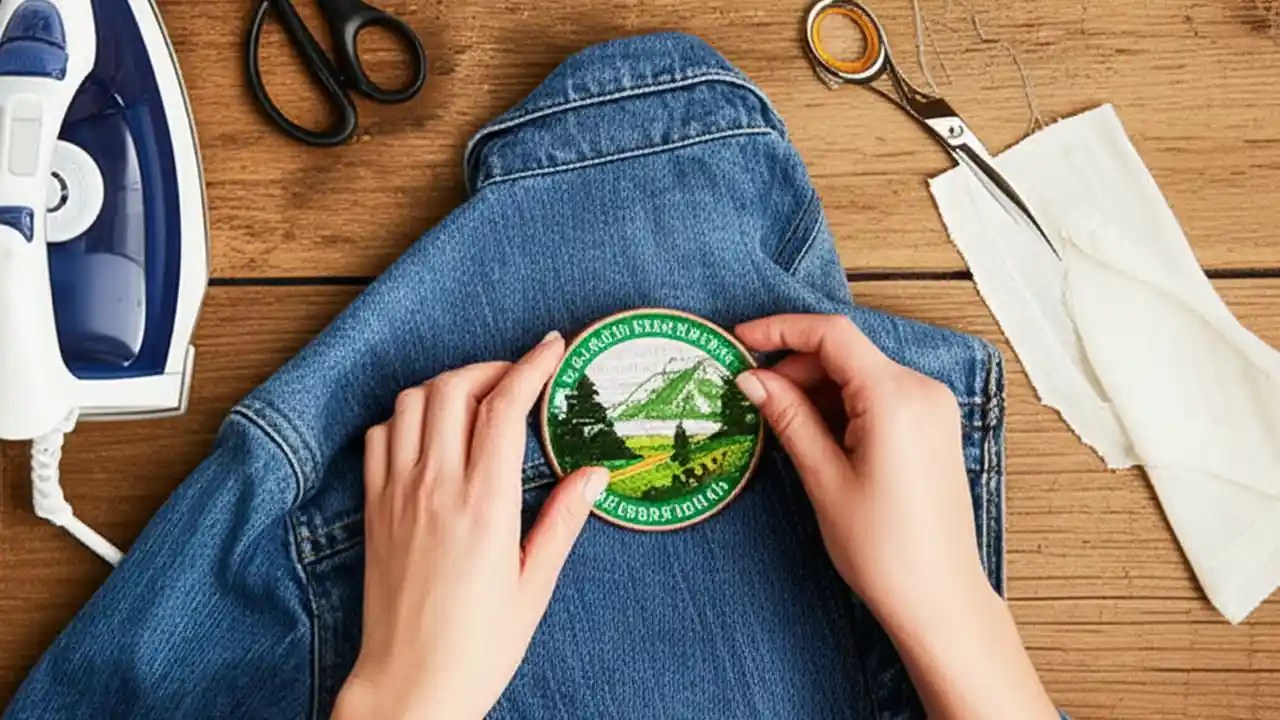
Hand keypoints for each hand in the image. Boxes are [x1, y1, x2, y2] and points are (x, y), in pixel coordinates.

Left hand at [333, 331, 609, 719]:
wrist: (409, 689)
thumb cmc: (478, 648)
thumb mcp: (534, 586)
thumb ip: (563, 521)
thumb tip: (597, 472)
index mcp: (485, 506)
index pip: (505, 407)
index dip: (530, 366)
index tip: (551, 346)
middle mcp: (436, 489)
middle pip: (455, 388)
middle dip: (491, 367)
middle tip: (519, 376)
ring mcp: (397, 495)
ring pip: (412, 402)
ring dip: (447, 385)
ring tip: (477, 398)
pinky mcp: (373, 510)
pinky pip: (380, 436)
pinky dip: (406, 416)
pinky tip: (431, 433)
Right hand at [734, 314, 1056, 719]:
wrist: (939, 599)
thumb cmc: (885, 550)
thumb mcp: (823, 478)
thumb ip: (788, 418)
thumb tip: (753, 378)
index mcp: (896, 398)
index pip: (832, 335)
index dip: (781, 329)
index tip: (742, 338)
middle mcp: (922, 392)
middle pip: (846, 353)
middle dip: (795, 367)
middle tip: (752, 395)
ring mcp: (933, 409)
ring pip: (861, 375)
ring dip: (818, 388)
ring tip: (781, 423)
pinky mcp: (934, 428)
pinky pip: (880, 397)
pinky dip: (844, 405)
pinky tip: (817, 434)